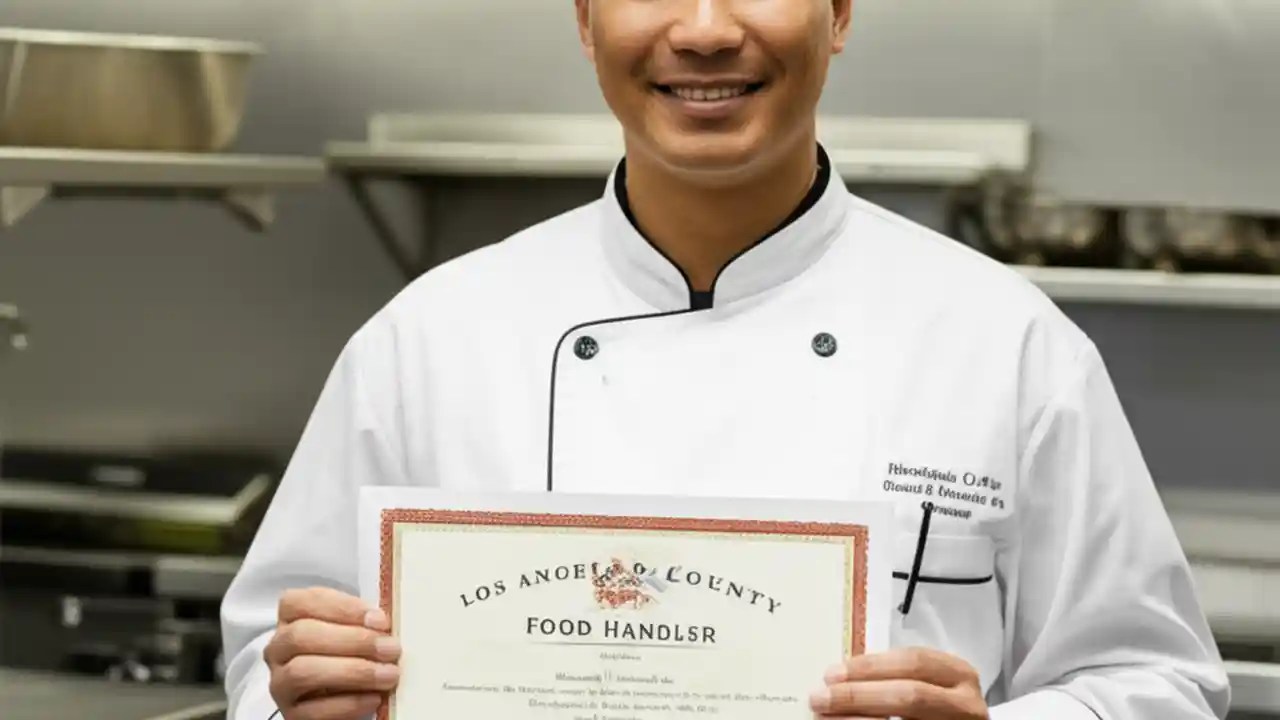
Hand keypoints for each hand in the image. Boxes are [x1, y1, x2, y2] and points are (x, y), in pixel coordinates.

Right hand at [265, 587, 401, 719]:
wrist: (344, 698)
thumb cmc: (350, 655)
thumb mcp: (354, 631)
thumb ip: (363, 623)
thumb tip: (385, 625)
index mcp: (291, 619)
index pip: (301, 602)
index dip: (342, 608)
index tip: (379, 620)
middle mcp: (279, 649)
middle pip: (301, 635)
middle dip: (352, 640)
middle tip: (390, 648)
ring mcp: (281, 684)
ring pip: (302, 671)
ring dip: (352, 671)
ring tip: (388, 674)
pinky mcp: (291, 716)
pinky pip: (315, 710)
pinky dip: (349, 703)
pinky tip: (374, 698)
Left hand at [809, 647, 988, 718]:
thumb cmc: (936, 702)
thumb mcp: (926, 681)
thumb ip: (891, 675)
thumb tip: (837, 678)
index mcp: (959, 674)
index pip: (913, 662)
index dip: (869, 667)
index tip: (832, 674)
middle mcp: (966, 704)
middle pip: (909, 696)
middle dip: (859, 695)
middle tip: (821, 697)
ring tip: (825, 716)